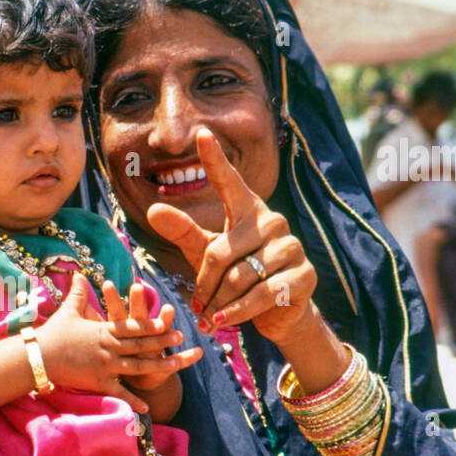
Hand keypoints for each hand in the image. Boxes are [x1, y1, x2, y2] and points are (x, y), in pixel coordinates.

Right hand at [35, 274, 189, 412]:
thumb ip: (77, 293)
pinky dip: (133, 400)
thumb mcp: (67, 311)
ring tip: (175, 365)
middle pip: (140, 344)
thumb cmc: (53, 333)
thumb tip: (79, 274)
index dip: (150, 324)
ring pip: (137, 366)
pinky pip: (119, 391)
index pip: (131, 326)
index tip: (165, 321)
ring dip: (157, 365)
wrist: (39, 356)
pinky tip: (147, 408)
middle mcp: (109, 347)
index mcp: (104, 330)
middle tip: (179, 337)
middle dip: (161, 341)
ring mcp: (105, 365)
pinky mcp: (98, 382)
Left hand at [147, 127, 318, 346]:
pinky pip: (261, 295)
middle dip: (204, 283)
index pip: (229, 183)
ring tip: (208, 316)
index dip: (215, 160)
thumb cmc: (236, 276)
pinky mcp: (303, 275)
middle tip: (195, 304)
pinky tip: (222, 321)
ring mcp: (291, 247)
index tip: (201, 134)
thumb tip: (152, 210)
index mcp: (247, 210)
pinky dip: (237, 312)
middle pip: (222, 252)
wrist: (277, 312)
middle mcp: (272, 221)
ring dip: (219, 302)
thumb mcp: (206, 253)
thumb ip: (182, 231)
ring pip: (240, 277)